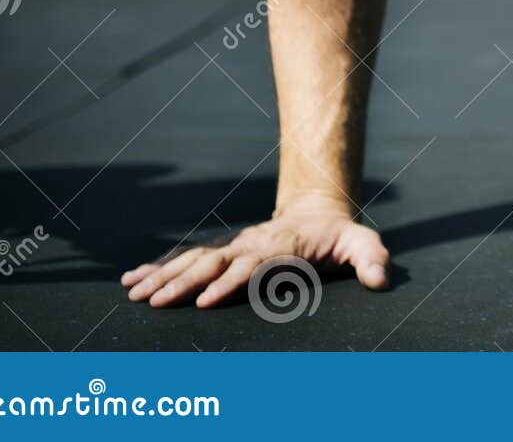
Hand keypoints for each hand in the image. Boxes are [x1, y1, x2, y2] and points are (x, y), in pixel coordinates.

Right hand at [121, 198, 389, 308]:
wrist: (316, 210)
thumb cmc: (338, 235)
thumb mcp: (362, 242)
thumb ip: (372, 258)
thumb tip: (381, 280)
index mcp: (281, 249)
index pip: (253, 267)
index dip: (230, 283)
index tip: (204, 302)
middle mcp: (251, 246)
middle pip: (214, 264)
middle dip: (183, 283)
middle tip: (153, 302)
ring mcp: (234, 248)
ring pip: (194, 261)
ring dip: (163, 277)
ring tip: (133, 294)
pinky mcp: (222, 252)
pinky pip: (186, 259)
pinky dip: (158, 268)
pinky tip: (131, 281)